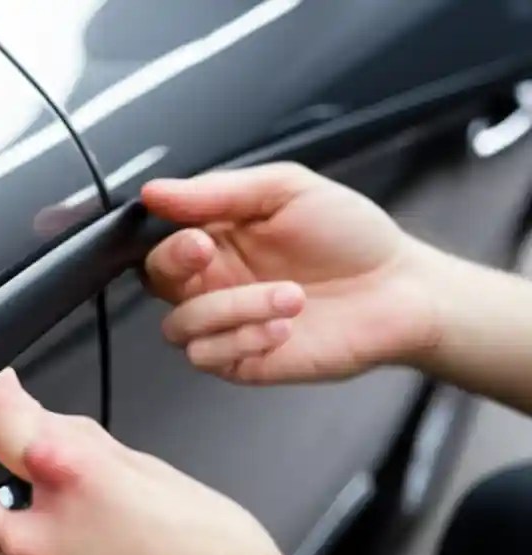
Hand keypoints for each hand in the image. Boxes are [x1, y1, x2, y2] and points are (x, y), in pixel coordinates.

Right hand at [141, 163, 444, 382]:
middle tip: (210, 253)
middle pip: (155, 282)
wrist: (401, 291)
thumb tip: (156, 190)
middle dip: (176, 266)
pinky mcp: (243, 361)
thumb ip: (219, 190)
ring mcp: (226, 324)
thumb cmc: (352, 238)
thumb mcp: (288, 190)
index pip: (159, 241)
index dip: (166, 240)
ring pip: (179, 326)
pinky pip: (208, 357)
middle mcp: (214, 282)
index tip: (195, 234)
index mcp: (216, 237)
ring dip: (230, 309)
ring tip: (290, 296)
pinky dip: (242, 340)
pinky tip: (284, 327)